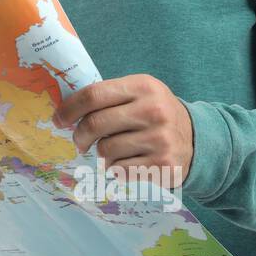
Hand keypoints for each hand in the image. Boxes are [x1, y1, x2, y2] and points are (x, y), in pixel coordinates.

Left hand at [51, 74, 193, 185]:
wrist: (197, 139)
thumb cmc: (155, 114)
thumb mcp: (139, 94)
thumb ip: (107, 97)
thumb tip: (64, 111)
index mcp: (143, 86)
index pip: (94, 95)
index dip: (70, 108)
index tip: (58, 119)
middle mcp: (153, 111)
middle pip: (95, 124)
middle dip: (79, 135)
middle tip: (78, 142)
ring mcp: (160, 139)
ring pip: (106, 150)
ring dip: (102, 153)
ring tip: (114, 150)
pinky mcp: (162, 165)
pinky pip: (119, 169)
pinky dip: (115, 168)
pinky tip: (127, 161)